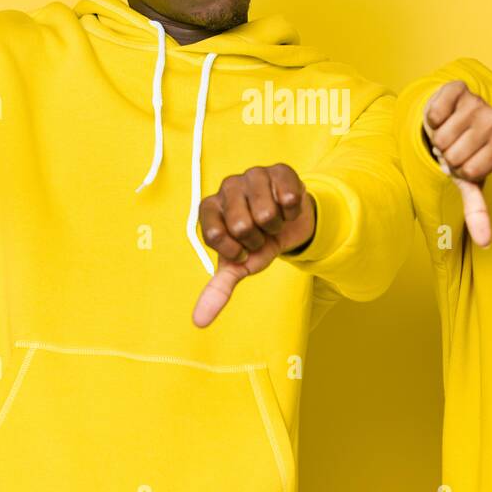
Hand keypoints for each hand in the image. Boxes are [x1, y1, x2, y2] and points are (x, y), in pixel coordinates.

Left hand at [192, 164, 315, 327]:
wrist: (291, 222)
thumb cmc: (258, 240)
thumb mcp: (240, 264)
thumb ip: (218, 290)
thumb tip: (199, 322)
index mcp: (210, 208)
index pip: (215, 235)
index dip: (234, 250)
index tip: (241, 249)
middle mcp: (227, 187)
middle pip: (241, 225)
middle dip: (258, 239)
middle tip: (260, 234)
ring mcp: (252, 174)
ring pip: (266, 213)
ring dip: (276, 226)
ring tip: (273, 221)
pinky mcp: (279, 169)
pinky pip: (288, 198)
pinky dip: (292, 212)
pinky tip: (287, 207)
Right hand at [423, 80, 491, 246]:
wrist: (449, 119)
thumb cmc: (462, 152)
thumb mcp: (469, 181)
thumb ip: (477, 210)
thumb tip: (486, 243)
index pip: (471, 171)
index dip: (460, 170)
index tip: (465, 162)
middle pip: (455, 154)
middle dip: (447, 154)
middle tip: (453, 146)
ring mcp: (479, 101)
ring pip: (442, 134)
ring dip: (437, 137)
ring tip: (447, 132)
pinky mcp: (458, 88)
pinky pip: (435, 112)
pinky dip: (431, 118)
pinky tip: (441, 116)